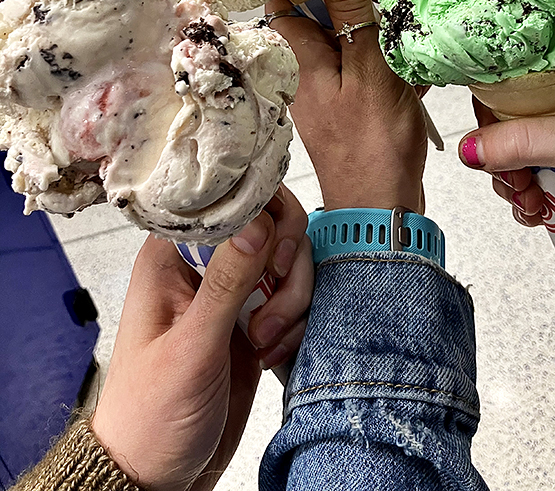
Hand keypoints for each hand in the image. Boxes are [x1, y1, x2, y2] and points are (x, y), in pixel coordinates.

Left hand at [91, 186, 312, 490]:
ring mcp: (232, 294)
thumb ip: (227, 282)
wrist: (156, 475)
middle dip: (284, 268)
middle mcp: (204, 267)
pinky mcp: (254, 322)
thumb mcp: (191, 346)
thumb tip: (258, 221)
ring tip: (263, 343)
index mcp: (172, 257)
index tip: (273, 256)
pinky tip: (271, 354)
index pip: (230, 202)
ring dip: (290, 303)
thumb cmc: (150, 415)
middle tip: (269, 309)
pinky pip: (293, 300)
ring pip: (288, 264)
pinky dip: (294, 324)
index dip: (264, 217)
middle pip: (271, 228)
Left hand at [266, 0, 426, 212]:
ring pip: (352, 39)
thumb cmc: (374, 143)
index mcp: (299, 59)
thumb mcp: (368, 68)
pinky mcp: (356, 106)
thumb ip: (351, 8)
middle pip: (324, 15)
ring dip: (380, 26)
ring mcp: (333, 90)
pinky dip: (391, 59)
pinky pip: (370, 68)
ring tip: (407, 25)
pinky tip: (419, 61)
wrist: (384, 212)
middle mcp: (308, 71)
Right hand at [459, 64, 554, 274]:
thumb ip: (527, 140)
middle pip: (510, 132)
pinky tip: (542, 215)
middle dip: (502, 157)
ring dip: (514, 188)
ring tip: (533, 201)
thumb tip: (472, 147)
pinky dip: (529, 211)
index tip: (481, 133)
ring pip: (518, 169)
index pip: (519, 87)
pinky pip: (536, 201)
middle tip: (512, 175)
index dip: (494, 109)